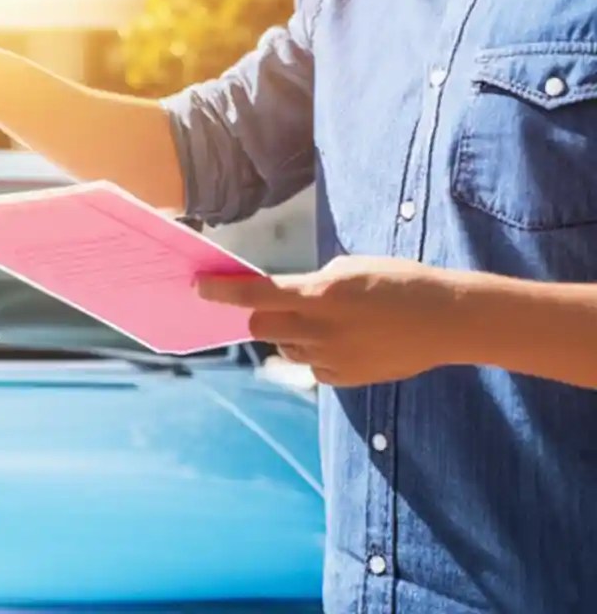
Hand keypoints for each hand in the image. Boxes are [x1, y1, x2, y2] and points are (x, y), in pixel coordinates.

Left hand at [197, 256, 467, 386]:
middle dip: (259, 314)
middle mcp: (320, 329)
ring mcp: (331, 358)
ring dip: (291, 334)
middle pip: (261, 326)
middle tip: (269, 305)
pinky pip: (312, 366)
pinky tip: (347, 341)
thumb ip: (312, 284)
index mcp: (320, 294)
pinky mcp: (344, 378)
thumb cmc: (400, 282)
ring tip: (330, 320)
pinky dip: (316, 353)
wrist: (447, 320)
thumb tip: (283, 297)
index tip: (200, 288)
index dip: (222, 292)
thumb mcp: (351, 268)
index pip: (256, 294)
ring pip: (286, 347)